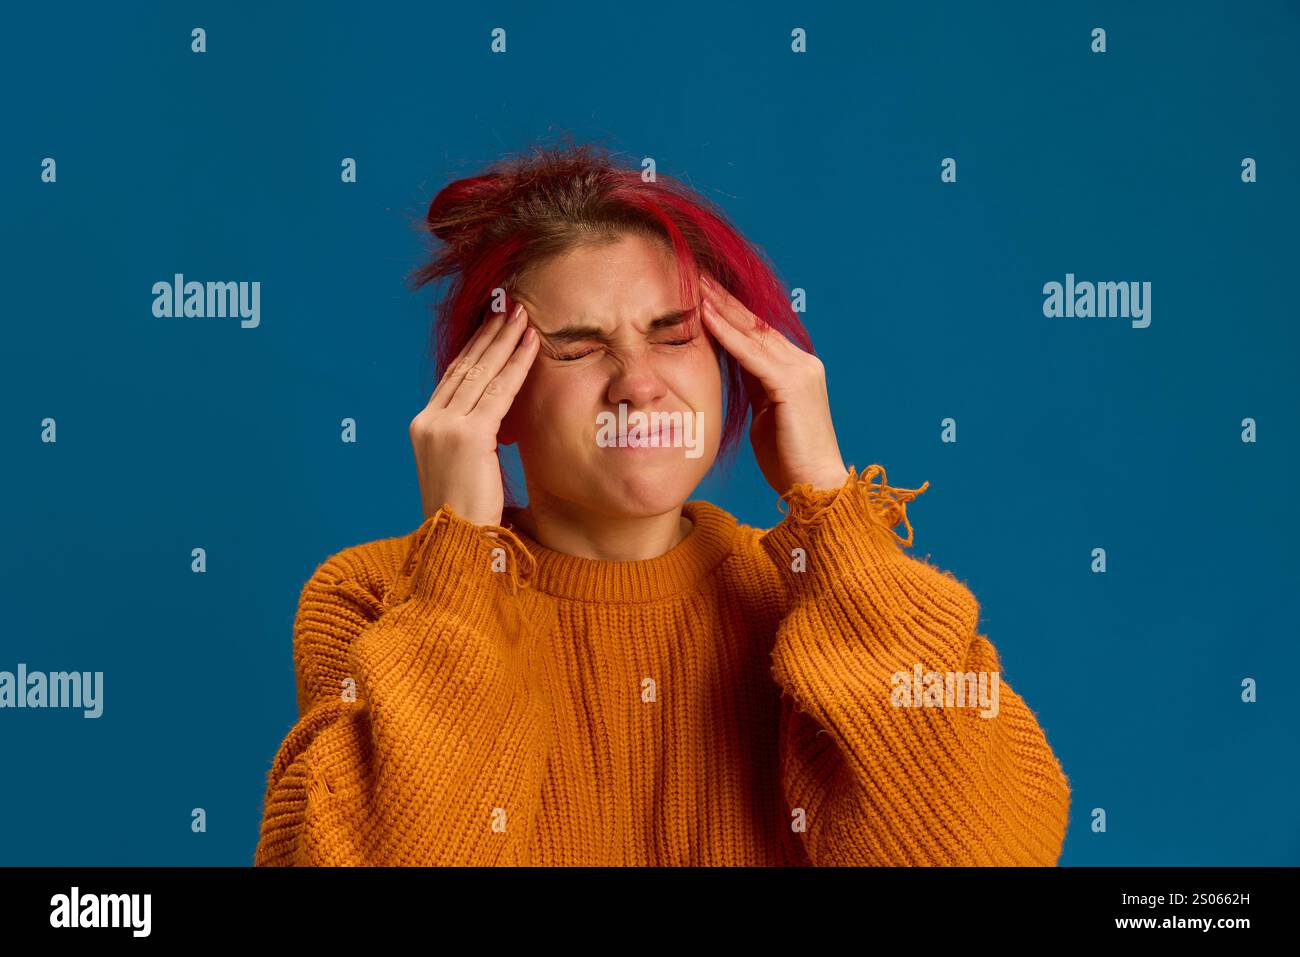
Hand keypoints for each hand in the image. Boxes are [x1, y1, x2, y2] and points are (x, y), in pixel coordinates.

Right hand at [408, 298, 540, 524]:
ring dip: (505, 341)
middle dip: (489, 335)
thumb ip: (473, 441)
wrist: (454, 546)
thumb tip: (496, 422)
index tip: (492, 326)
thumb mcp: (463, 469)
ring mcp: (444, 427)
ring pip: (481, 373)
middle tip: (509, 307)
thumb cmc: (466, 517)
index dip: (474, 349)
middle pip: (464, 366)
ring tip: (523, 316)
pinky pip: (499, 392)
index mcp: (424, 427)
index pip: (453, 377)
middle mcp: (428, 421)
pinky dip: (518, 365)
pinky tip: (532, 345)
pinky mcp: (468, 436)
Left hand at [698, 272, 848, 494]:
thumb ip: (755, 389)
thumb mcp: (766, 416)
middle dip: (722, 298)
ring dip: (720, 307)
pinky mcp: (793, 385)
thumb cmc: (789, 461)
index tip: (701, 290)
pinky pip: (752, 354)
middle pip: (755, 323)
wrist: (816, 489)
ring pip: (752, 332)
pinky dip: (726, 334)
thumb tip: (734, 373)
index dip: (728, 310)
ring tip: (694, 284)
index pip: (757, 332)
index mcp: (796, 370)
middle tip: (693, 272)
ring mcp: (801, 371)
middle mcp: (803, 363)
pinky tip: (705, 316)